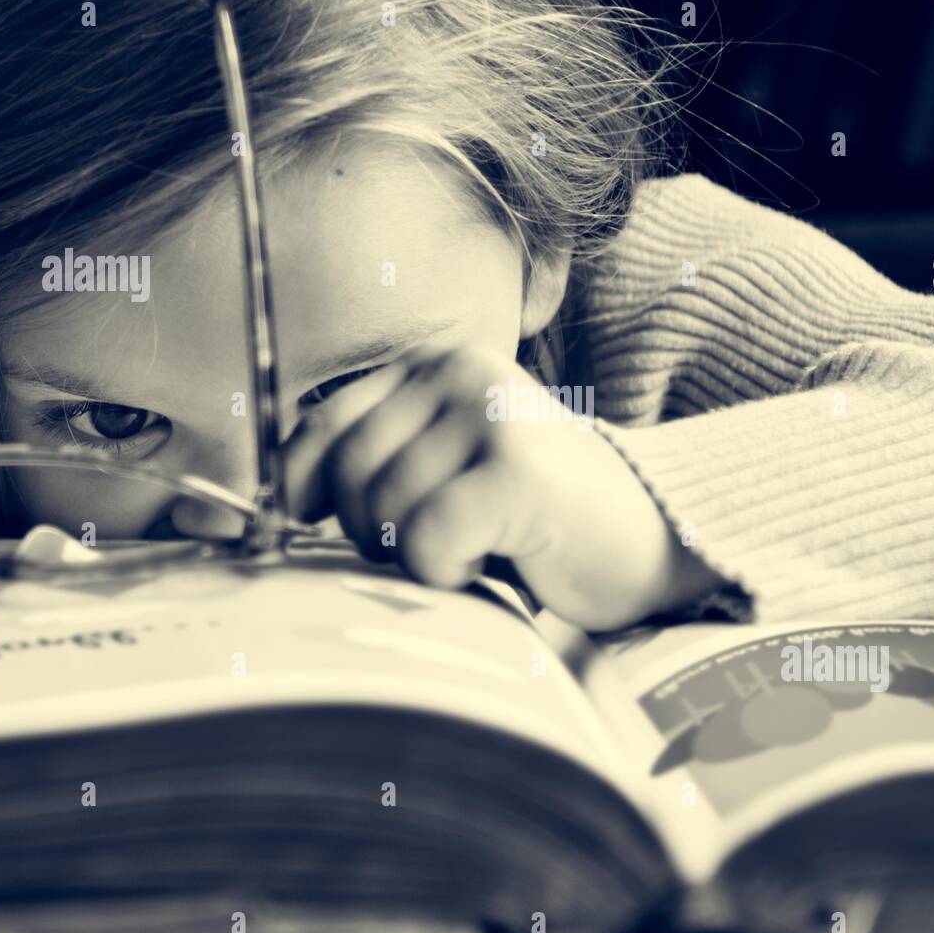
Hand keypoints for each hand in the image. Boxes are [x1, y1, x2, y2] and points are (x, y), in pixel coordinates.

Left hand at [283, 343, 724, 630]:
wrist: (653, 535)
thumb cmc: (541, 514)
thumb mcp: (451, 465)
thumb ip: (382, 459)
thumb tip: (281, 500)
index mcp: (438, 364)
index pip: (324, 422)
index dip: (305, 485)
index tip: (317, 522)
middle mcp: (461, 371)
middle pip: (349, 470)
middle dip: (368, 529)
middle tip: (428, 546)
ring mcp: (492, 415)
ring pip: (383, 507)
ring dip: (414, 554)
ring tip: (471, 548)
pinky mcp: (516, 471)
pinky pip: (426, 537)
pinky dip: (445, 568)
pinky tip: (488, 560)